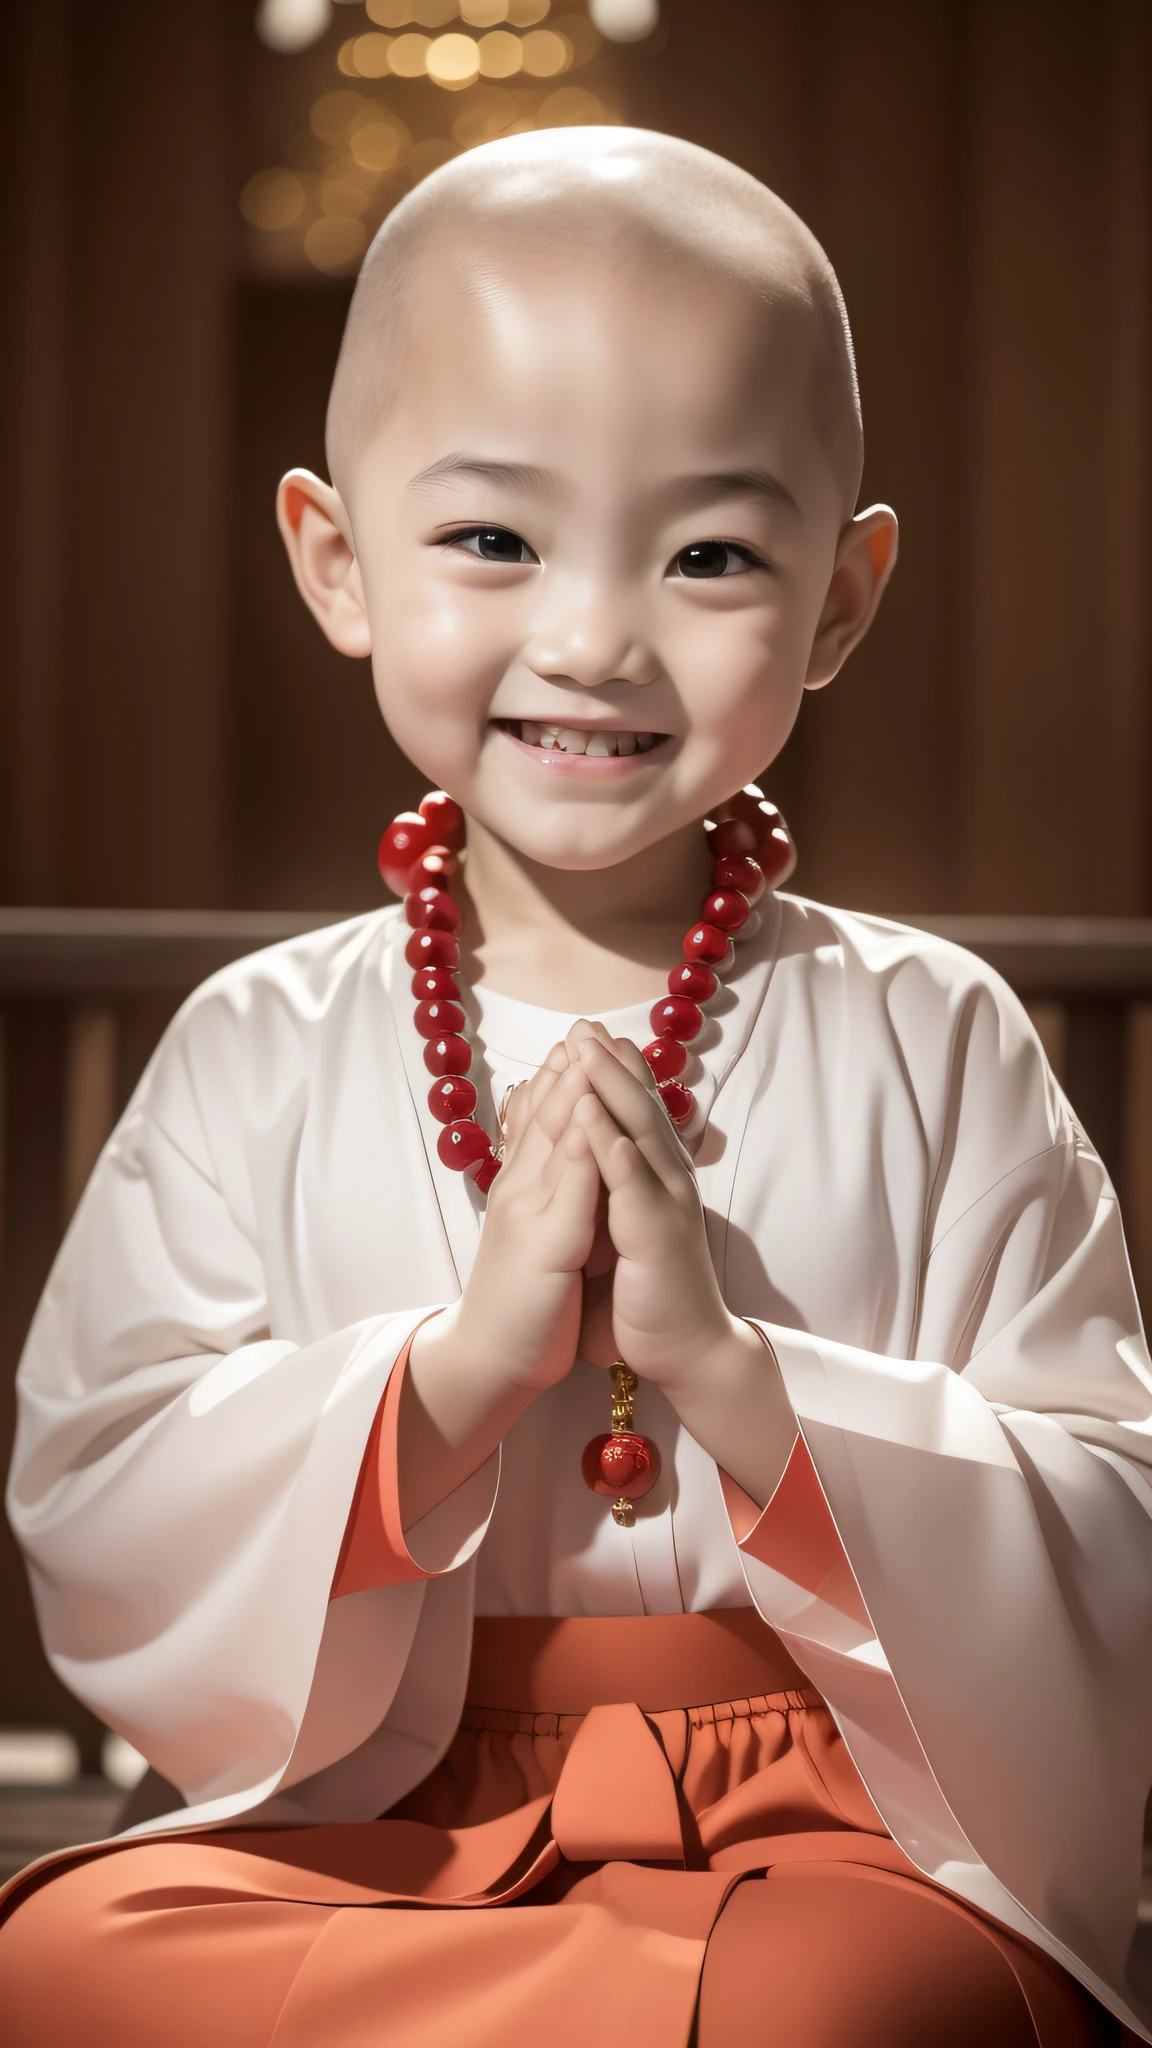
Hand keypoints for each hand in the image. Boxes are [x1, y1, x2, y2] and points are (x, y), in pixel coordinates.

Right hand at [400, 1043, 603, 1526]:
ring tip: (589, 1048)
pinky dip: (583, 1150)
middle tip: (584, 1023)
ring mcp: (532, 1214)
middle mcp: (522, 1190)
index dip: (561, 1076)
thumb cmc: (520, 1299)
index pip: (541, 1119)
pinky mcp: (548, 1245)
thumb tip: (550, 1153)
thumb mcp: (531, 1231)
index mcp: (523, 1187)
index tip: (580, 1036)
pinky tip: (595, 1121)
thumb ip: (540, 1190)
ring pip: (555, 1141)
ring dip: (572, 1092)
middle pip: (547, 1117)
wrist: (492, 1357)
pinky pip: (570, 1190)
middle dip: (568, 1068)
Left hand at [566, 1023, 735, 1391]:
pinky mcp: (657, 1239)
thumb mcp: (628, 1222)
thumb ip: (617, 1182)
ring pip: (638, 1136)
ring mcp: (665, 1205)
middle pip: (637, 1109)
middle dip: (611, 1063)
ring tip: (588, 1050)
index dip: (614, 1069)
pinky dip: (618, 1156)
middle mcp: (666, 1180)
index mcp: (655, 1174)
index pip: (634, 1110)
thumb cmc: (650, 1287)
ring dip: (614, 1091)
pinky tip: (601, 1127)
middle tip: (585, 1022)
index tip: (588, 1031)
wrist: (686, 1348)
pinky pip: (635, 1191)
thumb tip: (600, 1146)